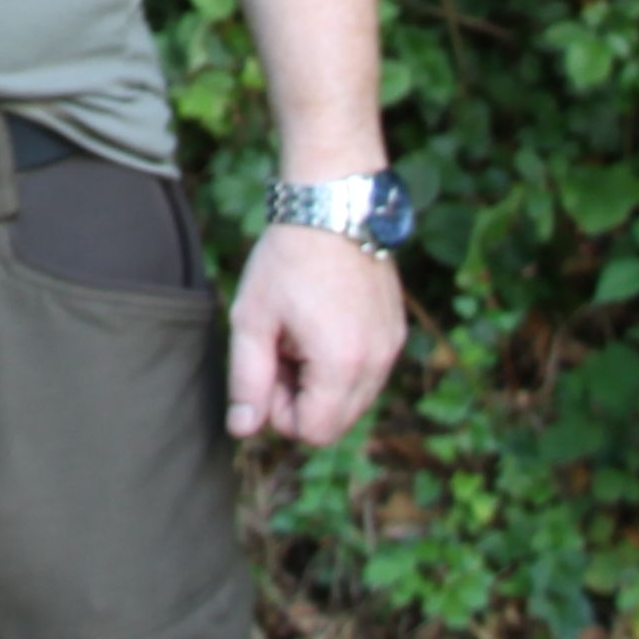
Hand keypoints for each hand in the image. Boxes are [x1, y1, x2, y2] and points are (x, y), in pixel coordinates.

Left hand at [225, 221, 408, 448]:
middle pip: (336, 423)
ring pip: (352, 400)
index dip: (279, 411)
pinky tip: (321, 325)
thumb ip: (247, 380)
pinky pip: (368, 374)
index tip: (266, 366)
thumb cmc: (287, 259)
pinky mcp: (396, 332)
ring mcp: (391, 347)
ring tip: (300, 335)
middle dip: (301, 400)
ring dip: (321, 383)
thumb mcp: (253, 319)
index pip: (313, 432)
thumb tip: (242, 429)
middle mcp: (377, 363)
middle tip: (279, 350)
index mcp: (341, 364)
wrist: (332, 207)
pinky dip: (342, 364)